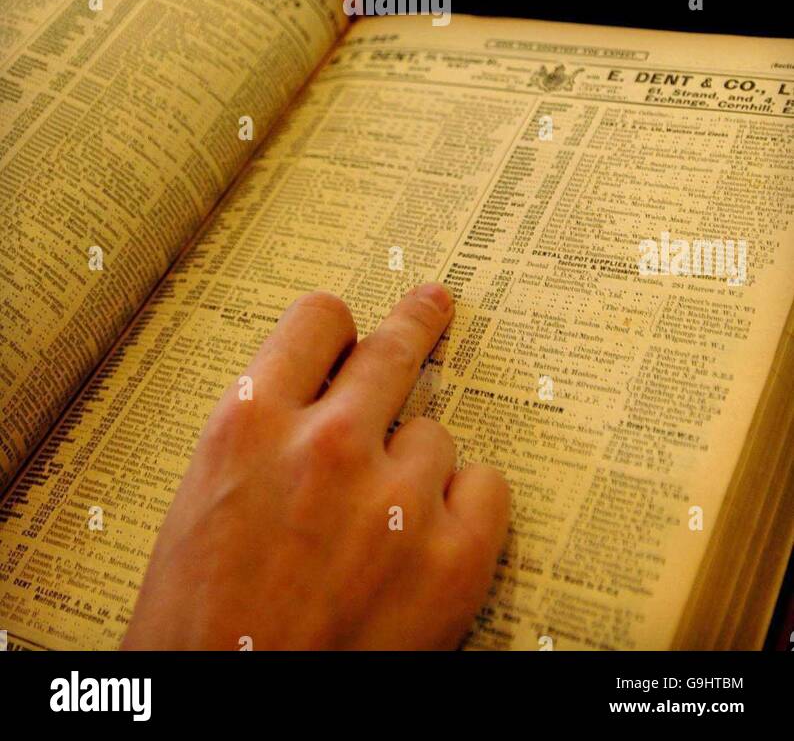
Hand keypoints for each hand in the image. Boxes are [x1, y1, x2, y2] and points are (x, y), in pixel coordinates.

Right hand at [121, 285, 508, 650]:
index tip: (352, 329)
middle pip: (392, 348)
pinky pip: (487, 486)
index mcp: (250, 425)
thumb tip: (315, 394)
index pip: (317, 321)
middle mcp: (326, 445)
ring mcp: (396, 497)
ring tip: (380, 531)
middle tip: (433, 305)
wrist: (230, 723)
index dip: (336, 327)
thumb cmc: (200, 631)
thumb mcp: (201, 502)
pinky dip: (466, 509)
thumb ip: (261, 435)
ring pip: (435, 435)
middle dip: (416, 321)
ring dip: (416, 469)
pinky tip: (432, 543)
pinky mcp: (454, 555)